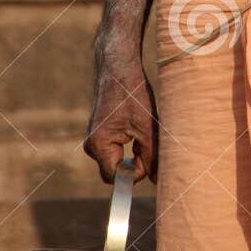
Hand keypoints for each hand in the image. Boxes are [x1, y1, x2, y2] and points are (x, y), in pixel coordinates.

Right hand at [84, 62, 156, 183]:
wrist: (119, 69)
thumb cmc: (132, 95)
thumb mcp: (148, 128)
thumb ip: (152, 158)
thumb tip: (158, 181)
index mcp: (99, 145)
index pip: (116, 177)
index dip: (136, 173)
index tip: (150, 159)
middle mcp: (92, 146)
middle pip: (116, 171)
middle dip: (136, 163)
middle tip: (149, 142)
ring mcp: (94, 140)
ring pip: (118, 161)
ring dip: (135, 154)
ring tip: (144, 131)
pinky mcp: (100, 134)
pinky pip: (116, 151)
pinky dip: (130, 146)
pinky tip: (138, 128)